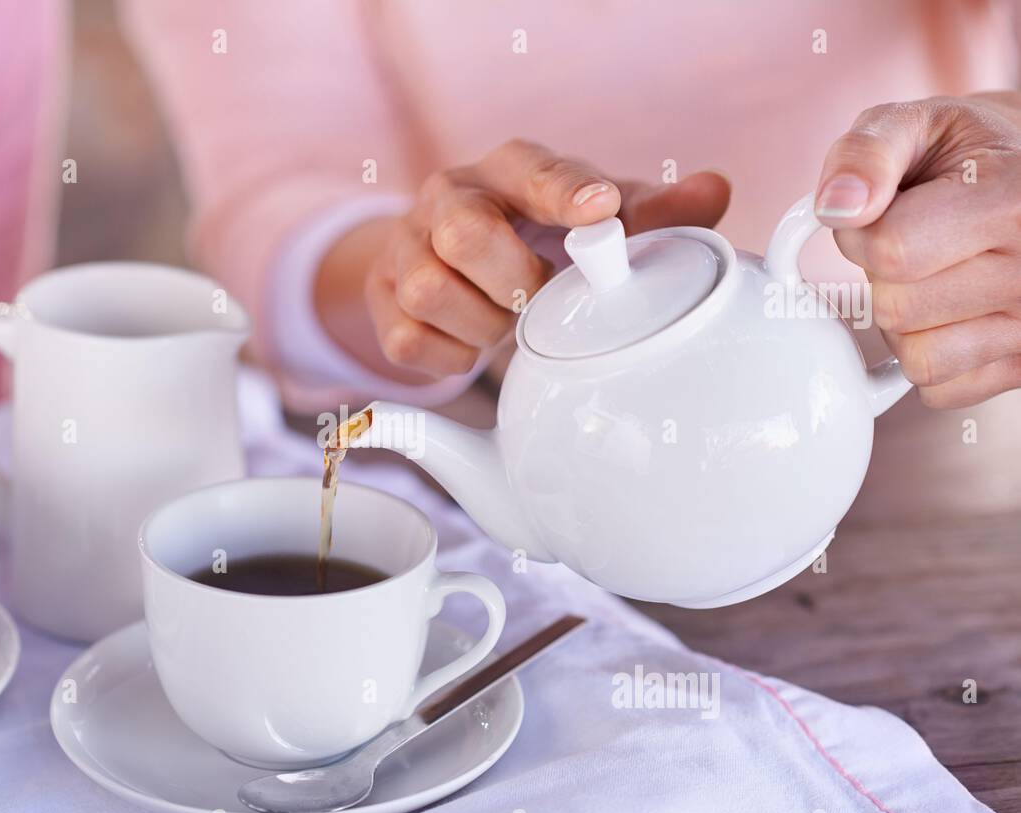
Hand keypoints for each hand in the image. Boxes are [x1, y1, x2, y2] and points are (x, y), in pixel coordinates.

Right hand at [365, 139, 730, 376]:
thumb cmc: (537, 235)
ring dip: (483, 323)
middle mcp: (446, 198)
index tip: (601, 213)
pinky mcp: (383, 304)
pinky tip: (473, 343)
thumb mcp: (594, 218)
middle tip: (538, 297)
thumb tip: (716, 191)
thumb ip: (654, 211)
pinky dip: (451, 356)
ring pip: (429, 292)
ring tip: (507, 322)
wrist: (444, 257)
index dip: (566, 193)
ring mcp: (404, 249)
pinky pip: (408, 341)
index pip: (533, 170)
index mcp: (506, 169)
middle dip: (513, 280)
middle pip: (463, 234)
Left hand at [815, 93, 1020, 407]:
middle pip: (898, 309)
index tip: (885, 211)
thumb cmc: (960, 154)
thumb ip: (863, 154)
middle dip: (885, 278)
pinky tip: (955, 312)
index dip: (862, 233)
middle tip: (919, 242)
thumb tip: (834, 208)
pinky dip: (930, 356)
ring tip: (938, 275)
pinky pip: (939, 390)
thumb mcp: (912, 126)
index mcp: (1015, 201)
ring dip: (906, 322)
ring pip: (918, 358)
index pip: (891, 251)